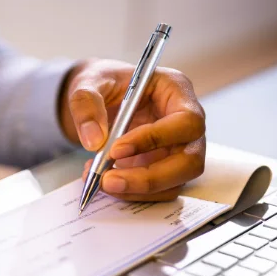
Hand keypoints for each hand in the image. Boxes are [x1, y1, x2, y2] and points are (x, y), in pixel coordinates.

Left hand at [59, 59, 205, 200]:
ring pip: (175, 182)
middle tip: (108, 181)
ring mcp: (178, 149)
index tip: (116, 150)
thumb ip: (86, 104)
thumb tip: (94, 141)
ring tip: (101, 181)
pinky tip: (106, 181)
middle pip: (189, 161)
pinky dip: (131, 193)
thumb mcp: (88, 82)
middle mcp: (185, 123)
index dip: (155, 139)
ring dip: (138, 189)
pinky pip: (157, 190)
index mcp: (177, 91)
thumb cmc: (104, 83)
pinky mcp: (164, 169)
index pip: (185, 121)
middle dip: (149, 178)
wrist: (100, 99)